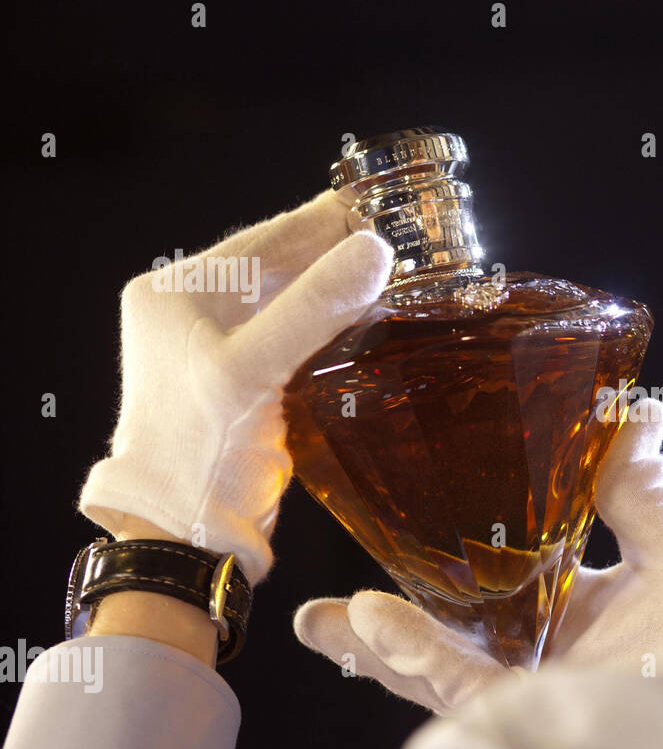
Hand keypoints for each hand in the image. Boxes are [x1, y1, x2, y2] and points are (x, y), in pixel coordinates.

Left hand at [79, 192, 393, 583]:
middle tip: (403, 244)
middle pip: (279, 267)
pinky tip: (369, 321)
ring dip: (339, 290)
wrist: (184, 538)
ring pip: (291, 300)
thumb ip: (312, 309)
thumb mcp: (251, 374)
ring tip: (396, 277)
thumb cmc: (197, 459)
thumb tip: (374, 250)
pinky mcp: (245, 380)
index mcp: (174, 293)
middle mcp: (190, 311)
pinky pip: (296, 336)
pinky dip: (332, 326)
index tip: (382, 210)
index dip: (324, 223)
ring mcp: (218, 347)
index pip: (263, 239)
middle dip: (337, 256)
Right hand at [293, 399, 662, 712]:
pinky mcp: (527, 723)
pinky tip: (364, 620)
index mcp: (608, 603)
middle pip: (470, 621)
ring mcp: (544, 690)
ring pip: (445, 664)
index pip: (528, 564)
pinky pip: (455, 689)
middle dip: (403, 604)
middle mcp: (568, 650)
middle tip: (349, 579)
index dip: (477, 534)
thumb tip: (631, 418)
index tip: (430, 497)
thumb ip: (644, 490)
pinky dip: (409, 656)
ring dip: (383, 640)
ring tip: (322, 615)